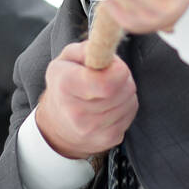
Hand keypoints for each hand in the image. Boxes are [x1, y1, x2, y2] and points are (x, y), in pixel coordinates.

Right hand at [34, 40, 137, 160]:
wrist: (57, 125)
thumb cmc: (64, 86)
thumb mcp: (66, 59)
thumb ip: (87, 49)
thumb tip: (107, 50)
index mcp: (65, 86)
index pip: (106, 82)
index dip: (118, 70)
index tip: (113, 66)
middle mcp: (77, 112)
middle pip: (123, 90)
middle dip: (123, 78)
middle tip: (110, 76)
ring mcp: (93, 130)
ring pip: (130, 102)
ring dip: (125, 93)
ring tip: (109, 91)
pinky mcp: (108, 139)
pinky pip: (130, 116)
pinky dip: (125, 107)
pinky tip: (111, 106)